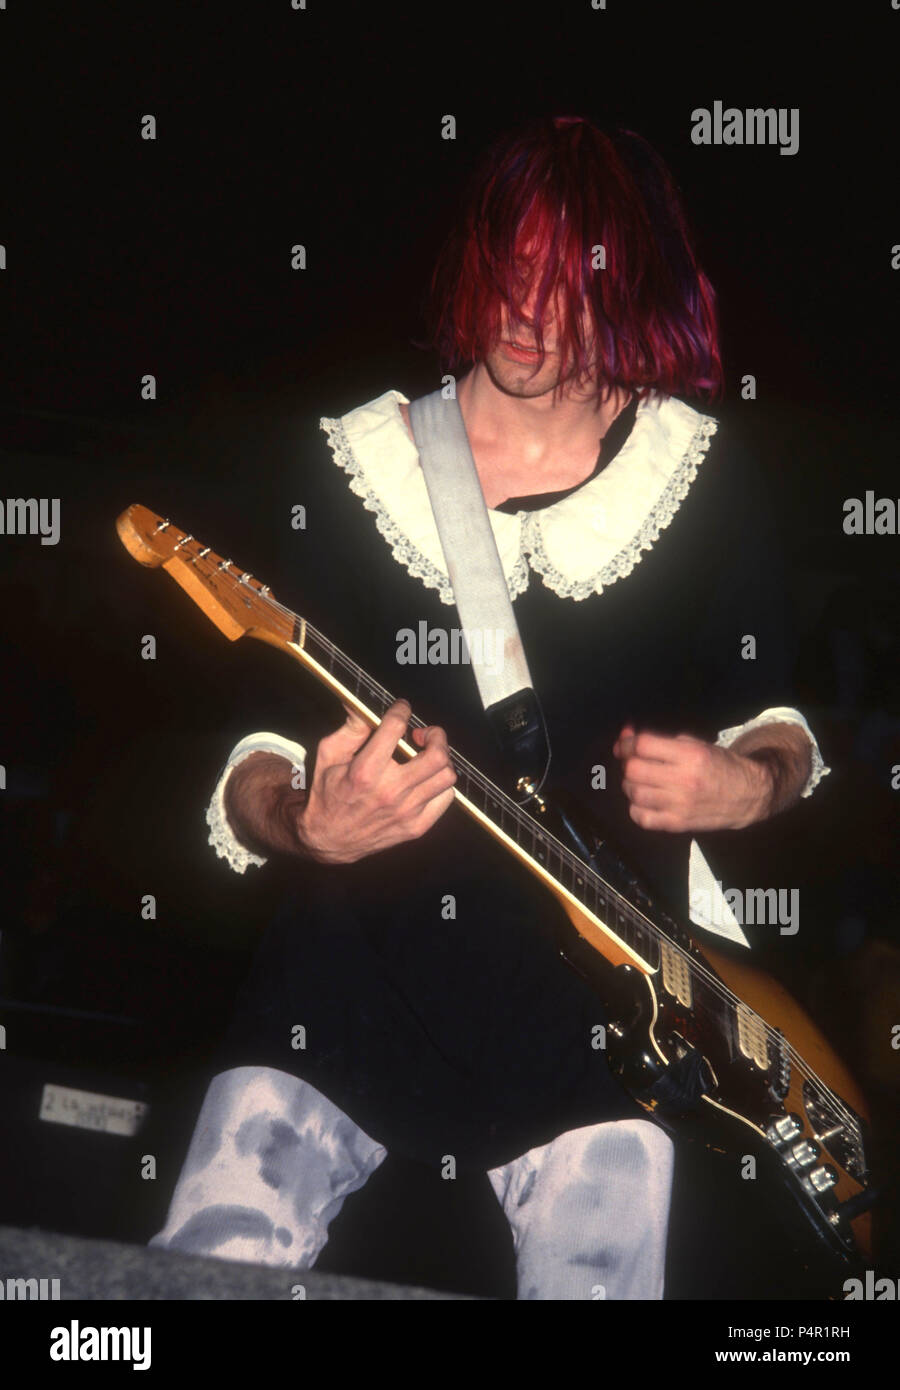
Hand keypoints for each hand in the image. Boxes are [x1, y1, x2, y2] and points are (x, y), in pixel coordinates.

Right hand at [297, 700, 457, 862]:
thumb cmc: (327, 793)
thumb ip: (350, 727)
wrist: (328, 839)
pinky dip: (440, 784)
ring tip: (427, 756)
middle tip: (423, 734)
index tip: (401, 708)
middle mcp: (390, 792)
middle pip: (436, 755)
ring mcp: (406, 812)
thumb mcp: (329, 754)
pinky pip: (446, 798)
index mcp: (365, 771)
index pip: (396, 728)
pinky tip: (426, 779)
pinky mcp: (416, 827)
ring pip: (446, 776)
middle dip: (435, 735)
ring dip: (441, 759)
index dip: (401, 710)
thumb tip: (360, 702)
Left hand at [612, 725, 772, 832]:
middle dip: (627, 763)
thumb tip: (627, 737)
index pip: (643, 746)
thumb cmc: (721, 765)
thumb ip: (663, 741)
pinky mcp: (678, 824)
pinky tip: (644, 801)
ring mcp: (680, 805)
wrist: (749, 796)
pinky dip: (635, 808)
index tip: (625, 743)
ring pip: (634, 793)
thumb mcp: (698, 745)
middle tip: (633, 762)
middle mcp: (683, 780)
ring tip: (639, 781)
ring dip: (630, 784)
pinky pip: (642, 818)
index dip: (627, 742)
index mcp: (690, 755)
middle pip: (634, 770)